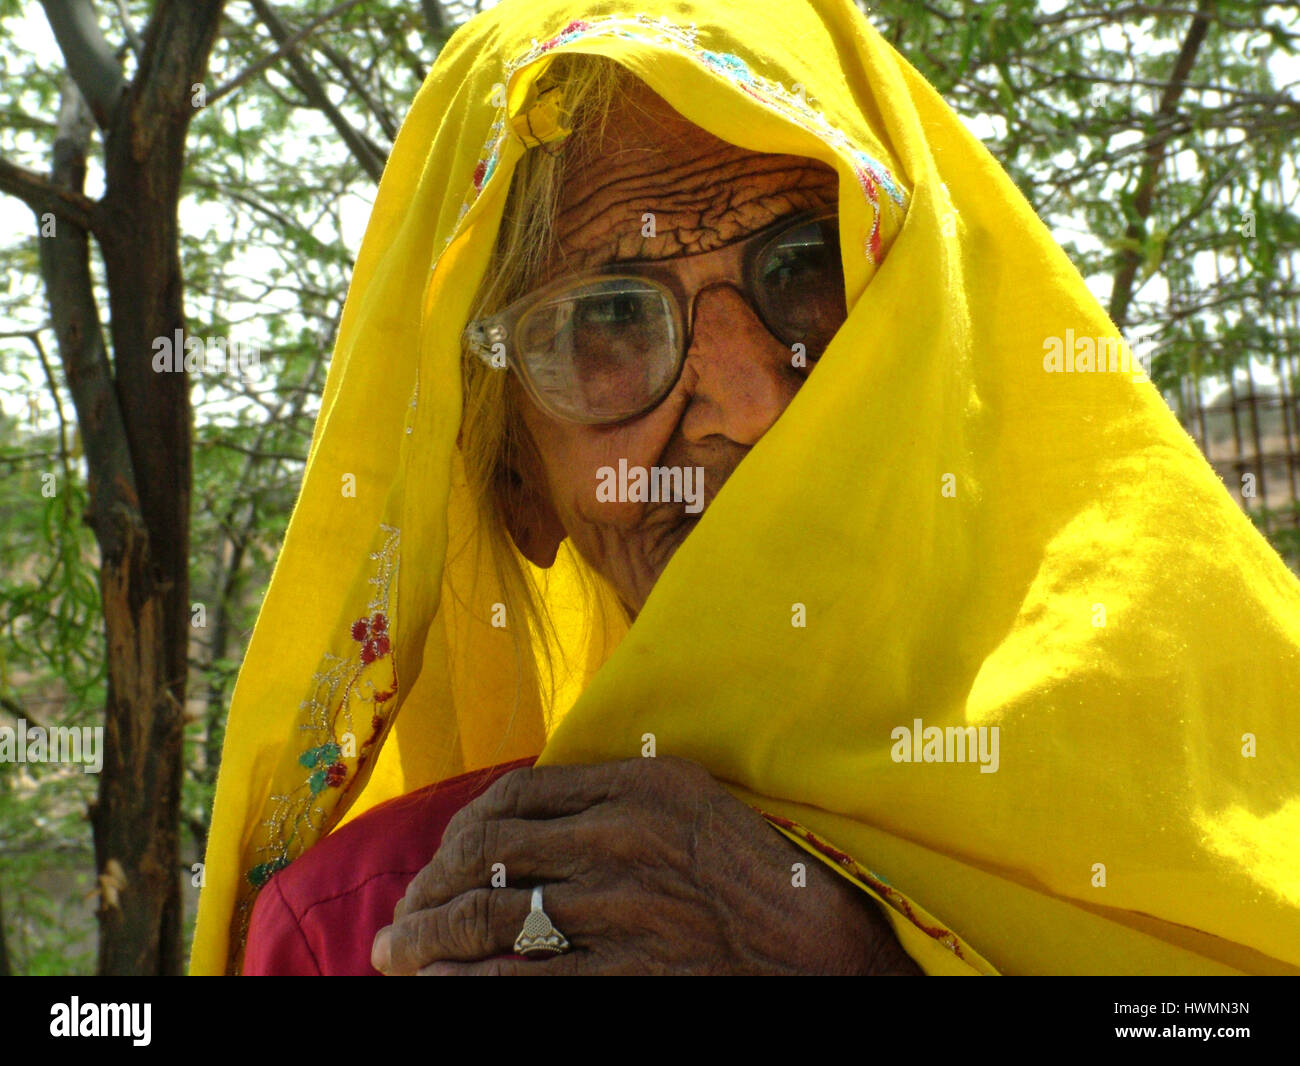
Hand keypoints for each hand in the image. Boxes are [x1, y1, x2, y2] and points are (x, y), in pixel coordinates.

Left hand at [371, 755, 921, 974]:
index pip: (514, 794)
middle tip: (399, 917)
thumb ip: (612, 790)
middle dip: (427, 887)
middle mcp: (618, 838)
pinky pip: (523, 979)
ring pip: (490, 915)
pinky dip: (468, 982)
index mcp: (634, 786)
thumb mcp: (691, 798)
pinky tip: (441, 985)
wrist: (819, 943)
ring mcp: (618, 909)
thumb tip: (522, 808)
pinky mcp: (624, 972)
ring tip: (395, 954)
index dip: (460, 827)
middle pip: (487, 853)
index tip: (442, 854)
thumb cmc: (755, 868)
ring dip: (427, 938)